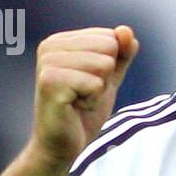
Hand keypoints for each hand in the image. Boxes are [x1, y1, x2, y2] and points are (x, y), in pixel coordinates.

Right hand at [27, 25, 138, 169]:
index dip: (110, 66)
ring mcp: (48, 63)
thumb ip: (121, 54)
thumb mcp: (109, 77)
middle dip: (106, 77)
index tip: (88, 83)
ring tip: (79, 100)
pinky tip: (74, 107)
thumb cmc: (83, 110)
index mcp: (61, 40)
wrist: (62, 145)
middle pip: (109, 47)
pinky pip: (95, 84)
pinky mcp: (51, 82)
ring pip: (104, 64)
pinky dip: (92, 100)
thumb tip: (126, 31)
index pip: (110, 37)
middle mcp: (50, 46)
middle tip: (84, 93)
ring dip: (99, 89)